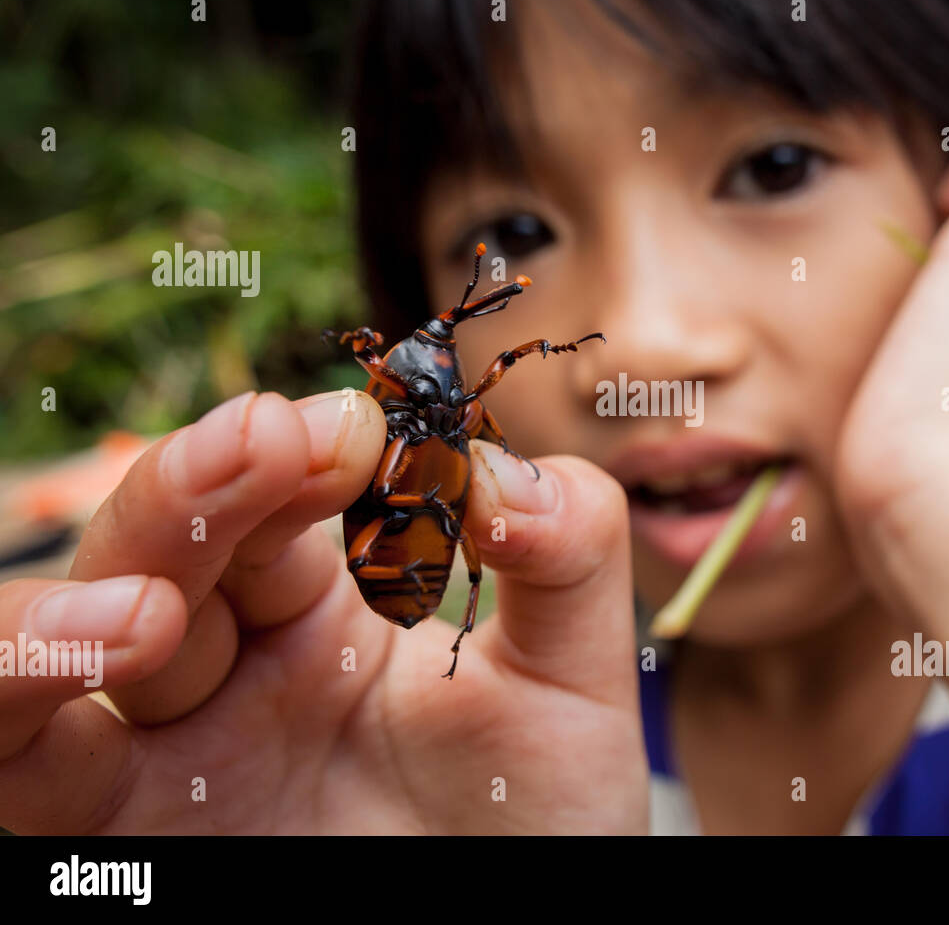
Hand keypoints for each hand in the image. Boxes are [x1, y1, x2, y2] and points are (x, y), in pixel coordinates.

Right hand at [0, 390, 645, 832]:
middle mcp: (230, 671)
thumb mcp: (569, 682)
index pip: (276, 501)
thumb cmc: (534, 821)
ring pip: (64, 640)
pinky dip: (19, 689)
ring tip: (149, 609)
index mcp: (326, 615)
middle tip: (267, 441)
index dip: (299, 454)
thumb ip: (566, 556)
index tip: (353, 429)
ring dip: (77, 601)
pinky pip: (23, 764)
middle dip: (200, 487)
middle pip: (160, 547)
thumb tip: (505, 468)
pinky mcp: (118, 843)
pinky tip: (96, 647)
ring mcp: (167, 755)